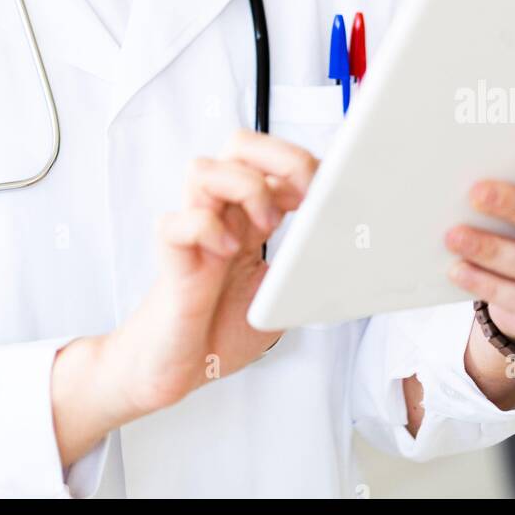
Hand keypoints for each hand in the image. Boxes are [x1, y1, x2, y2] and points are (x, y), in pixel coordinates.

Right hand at [106, 128, 320, 416]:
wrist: (174, 369)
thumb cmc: (218, 329)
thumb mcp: (279, 297)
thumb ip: (303, 271)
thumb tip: (342, 253)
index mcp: (248, 217)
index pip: (271, 160)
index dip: (304, 164)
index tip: (330, 189)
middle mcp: (220, 215)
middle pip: (239, 146)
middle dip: (277, 157)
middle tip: (302, 194)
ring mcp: (194, 233)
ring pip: (202, 169)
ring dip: (243, 188)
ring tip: (264, 225)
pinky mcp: (172, 259)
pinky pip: (175, 222)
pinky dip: (205, 228)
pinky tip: (226, 252)